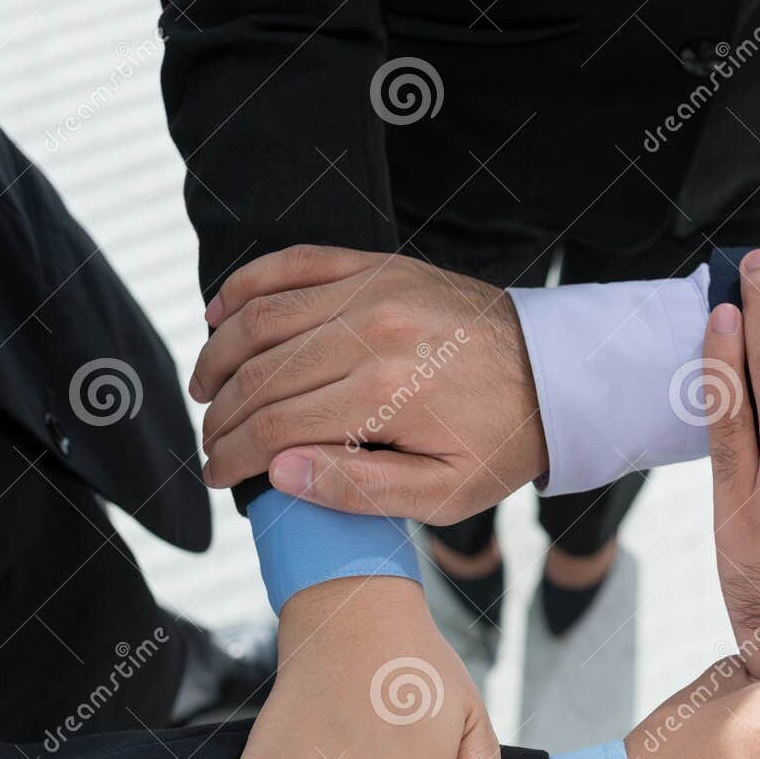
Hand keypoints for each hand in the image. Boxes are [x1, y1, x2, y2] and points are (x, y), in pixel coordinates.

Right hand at [192, 245, 546, 523]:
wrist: (556, 372)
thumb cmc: (499, 441)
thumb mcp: (444, 494)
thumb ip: (359, 490)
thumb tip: (279, 473)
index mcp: (383, 395)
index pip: (274, 426)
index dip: (232, 455)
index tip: (214, 474)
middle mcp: (370, 333)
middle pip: (260, 374)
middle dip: (220, 413)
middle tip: (208, 440)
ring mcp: (372, 290)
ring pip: (263, 317)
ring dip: (219, 353)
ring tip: (203, 388)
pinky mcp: (379, 265)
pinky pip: (293, 264)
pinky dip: (246, 286)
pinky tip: (219, 313)